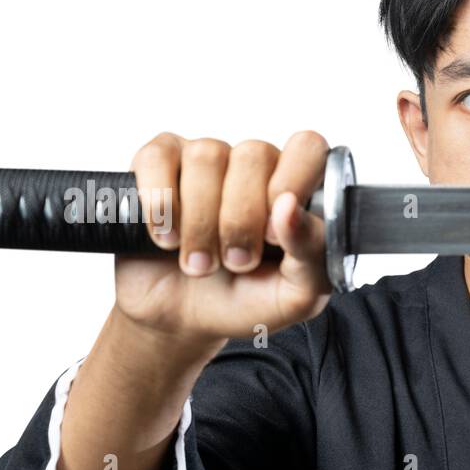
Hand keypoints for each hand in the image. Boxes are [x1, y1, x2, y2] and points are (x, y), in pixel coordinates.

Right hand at [115, 130, 332, 348]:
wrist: (181, 322)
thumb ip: (312, 252)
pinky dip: (161, 206)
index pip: (308, 147)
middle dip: (241, 219)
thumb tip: (289, 208)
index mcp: (295, 187)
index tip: (274, 235)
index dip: (292, 183)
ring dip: (200, 223)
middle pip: (254, 154)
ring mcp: (204, 158)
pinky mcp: (157, 162)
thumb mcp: (294, 296)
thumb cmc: (244, 302)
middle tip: (235, 263)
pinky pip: (158, 159)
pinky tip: (166, 239)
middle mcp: (253, 165)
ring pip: (207, 157)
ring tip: (200, 263)